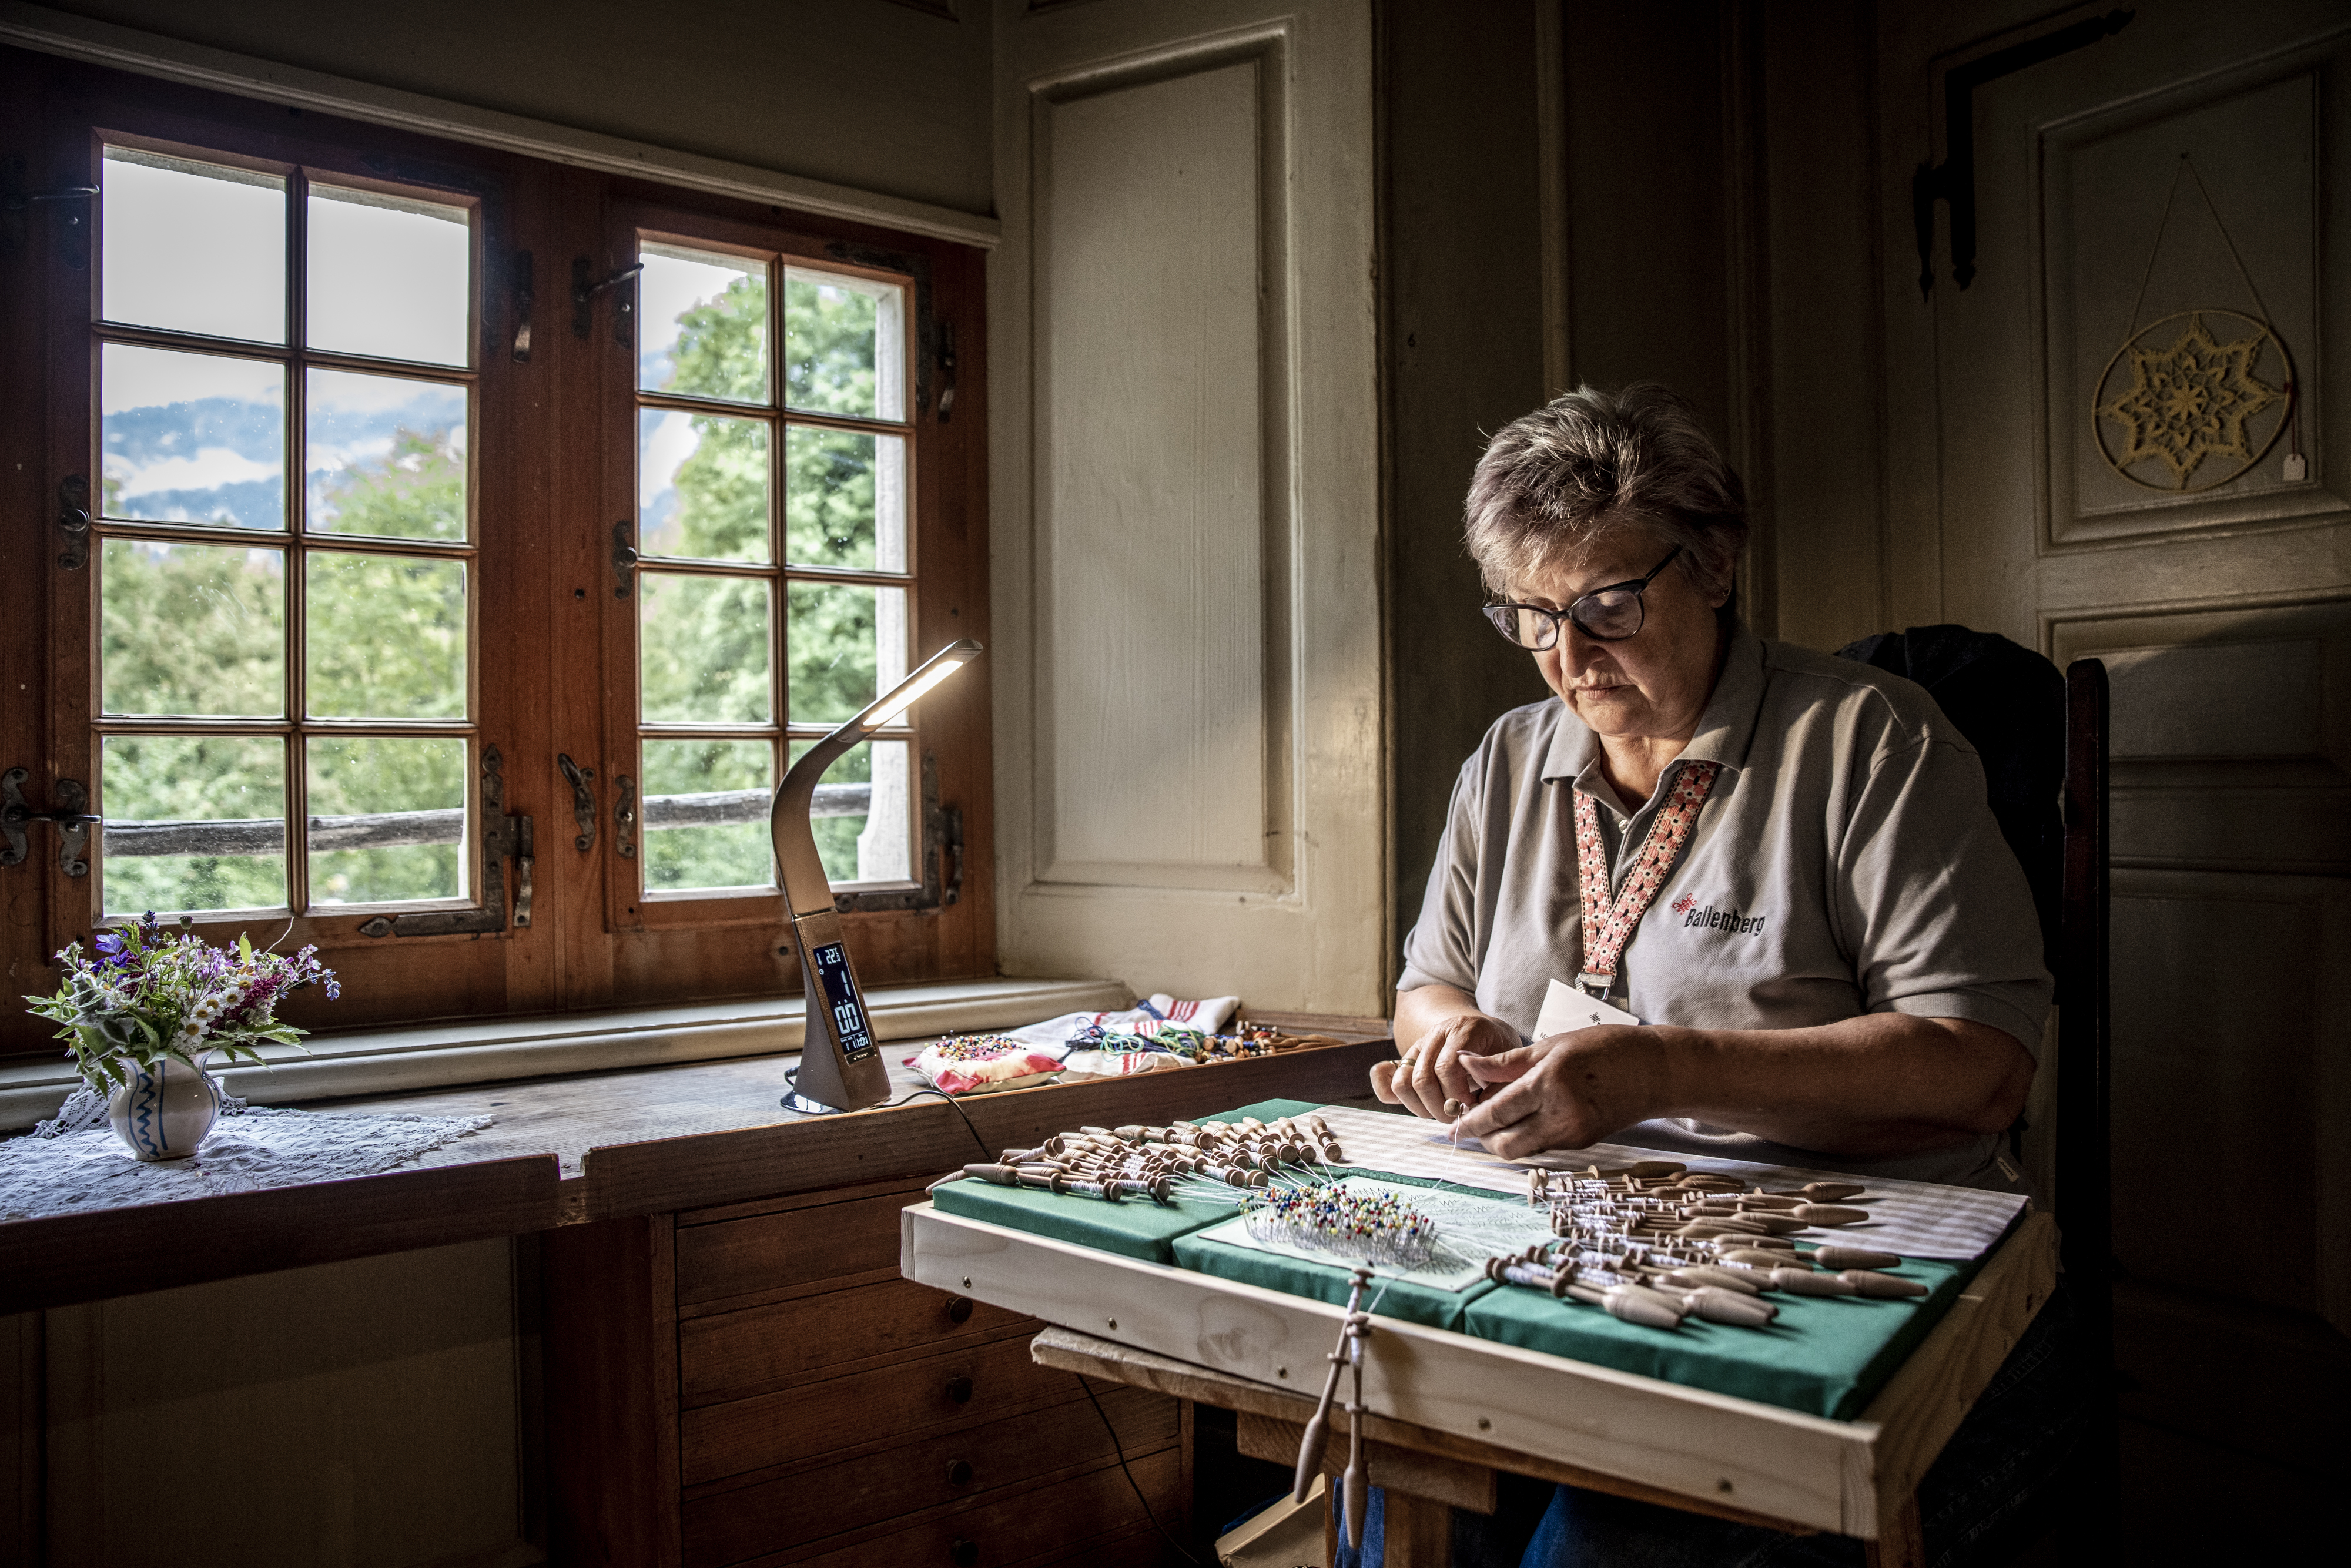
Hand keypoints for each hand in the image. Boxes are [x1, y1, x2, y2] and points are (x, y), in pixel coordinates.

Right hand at [1372, 1009, 1520, 1120]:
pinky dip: (1391, 1094)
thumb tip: (1483, 1104)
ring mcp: (1419, 1045)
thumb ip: (1500, 1076)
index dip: (1456, 1095)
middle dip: (1438, 1107)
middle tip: (1457, 1116)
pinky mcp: (1407, 1058)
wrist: (1484, 1028)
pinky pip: (1384, 1076)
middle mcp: (1437, 1034)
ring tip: (1441, 1112)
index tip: (1471, 1108)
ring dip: (1420, 1107)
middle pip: (1422, 1078)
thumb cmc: (1500, 1048)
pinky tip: (1416, 1104)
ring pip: (1402, 1082)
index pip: (1447, 1067)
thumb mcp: (1510, 1057)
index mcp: (1465, 1029)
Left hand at [1450, 1025, 1669, 1158]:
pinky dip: (1528, 1135)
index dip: (1469, 1122)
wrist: (1657, 1071)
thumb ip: (1505, 1062)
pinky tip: (1525, 1116)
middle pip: (1506, 1144)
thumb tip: (1465, 1063)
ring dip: (1505, 1138)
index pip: (1496, 1112)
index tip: (1451, 1126)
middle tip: (1471, 1122)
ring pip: (1524, 1149)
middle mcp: (1561, 1114)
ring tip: (1498, 1116)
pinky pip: (1544, 1145)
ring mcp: (1575, 1133)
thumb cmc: (1605, 1048)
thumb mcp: (1551, 1046)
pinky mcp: (1584, 1143)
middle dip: (1484, 1138)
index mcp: (1549, 1083)